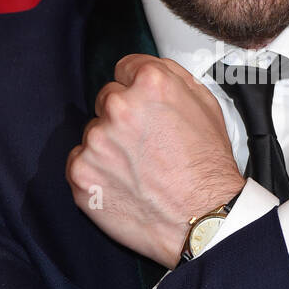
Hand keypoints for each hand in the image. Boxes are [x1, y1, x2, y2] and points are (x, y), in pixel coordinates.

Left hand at [66, 55, 245, 266]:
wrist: (203, 219)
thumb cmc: (207, 169)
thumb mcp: (207, 106)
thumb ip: (173, 78)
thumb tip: (151, 69)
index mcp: (150, 84)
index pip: (125, 69)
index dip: (138, 90)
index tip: (144, 108)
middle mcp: (119, 107)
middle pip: (108, 99)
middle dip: (124, 118)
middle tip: (148, 144)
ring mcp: (96, 141)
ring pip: (95, 133)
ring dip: (110, 146)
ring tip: (140, 169)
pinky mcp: (81, 172)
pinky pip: (81, 162)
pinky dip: (98, 172)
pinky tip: (125, 183)